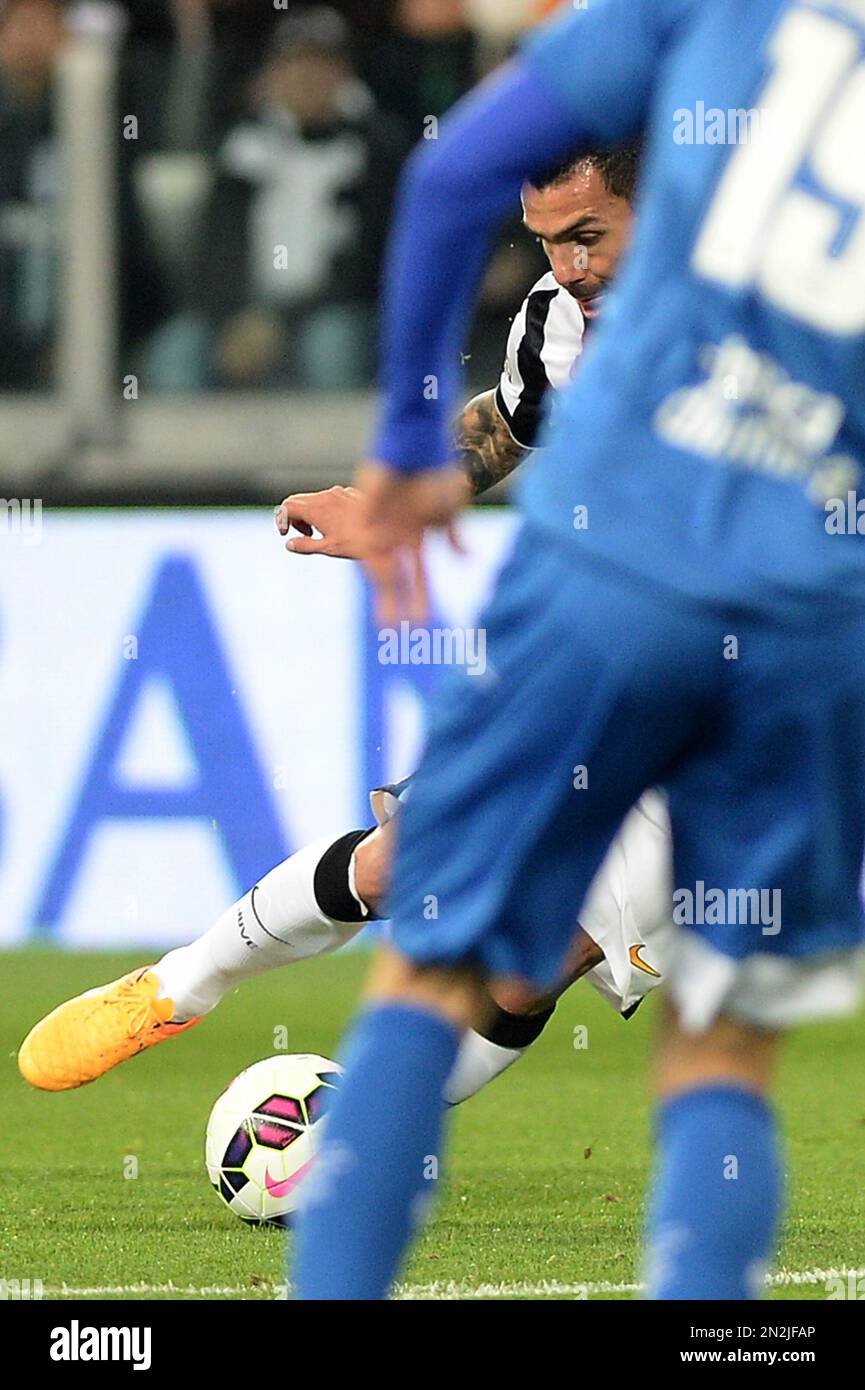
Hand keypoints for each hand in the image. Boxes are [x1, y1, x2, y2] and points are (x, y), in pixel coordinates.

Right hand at [275, 485, 370, 558]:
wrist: (390, 531)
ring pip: (312, 498)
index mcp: (317, 509)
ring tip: (321, 532)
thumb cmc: (359, 543)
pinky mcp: (349, 493)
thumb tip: (289, 544)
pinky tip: (337, 524)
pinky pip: (328, 498)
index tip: (286, 534)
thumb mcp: (329, 548)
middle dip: (294, 517)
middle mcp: (326, 496)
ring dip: (309, 514)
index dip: (281, 520)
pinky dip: (324, 509)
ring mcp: (338, 493)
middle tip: (306, 534)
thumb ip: (306, 546)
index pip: (286, 506)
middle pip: (297, 501)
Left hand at [352, 460, 466, 623]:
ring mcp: (382, 528)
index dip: (421, 599)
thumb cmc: (434, 473)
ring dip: (384, 595)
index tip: (423, 623)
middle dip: (400, 604)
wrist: (413, 445)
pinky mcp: (366, 515)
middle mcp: (400, 538)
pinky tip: (379, 574)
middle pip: (400, 578)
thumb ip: (454, 535)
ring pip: (381, 568)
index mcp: (420, 538)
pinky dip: (375, 558)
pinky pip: (369, 542)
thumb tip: (467, 561)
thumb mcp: (450, 507)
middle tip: (398, 631)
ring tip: (385, 620)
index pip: (421, 576)